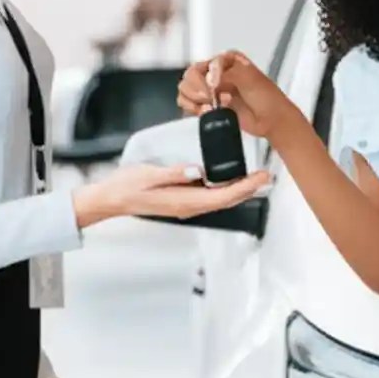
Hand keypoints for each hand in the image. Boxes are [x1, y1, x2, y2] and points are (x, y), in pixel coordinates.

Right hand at [73, 163, 270, 226]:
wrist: (111, 198)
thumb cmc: (128, 186)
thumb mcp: (150, 175)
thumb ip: (174, 173)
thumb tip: (197, 172)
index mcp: (184, 201)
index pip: (223, 196)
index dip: (245, 187)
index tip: (261, 177)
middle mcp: (189, 206)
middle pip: (227, 200)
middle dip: (249, 189)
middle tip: (267, 176)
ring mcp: (186, 204)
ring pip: (220, 199)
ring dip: (239, 190)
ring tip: (256, 178)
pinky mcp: (182, 199)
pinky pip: (209, 197)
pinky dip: (225, 189)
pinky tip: (230, 179)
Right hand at [177, 51, 302, 138]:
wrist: (271, 120)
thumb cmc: (267, 98)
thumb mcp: (251, 78)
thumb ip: (229, 74)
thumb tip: (210, 79)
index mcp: (226, 60)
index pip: (205, 62)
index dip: (206, 75)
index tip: (215, 86)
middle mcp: (216, 72)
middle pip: (190, 75)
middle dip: (197, 88)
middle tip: (211, 98)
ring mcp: (210, 89)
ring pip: (186, 88)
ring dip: (194, 99)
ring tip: (210, 106)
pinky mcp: (207, 104)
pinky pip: (187, 103)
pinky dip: (191, 108)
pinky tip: (206, 111)